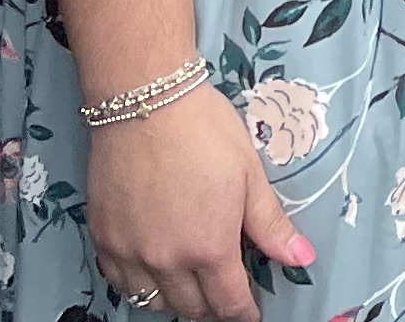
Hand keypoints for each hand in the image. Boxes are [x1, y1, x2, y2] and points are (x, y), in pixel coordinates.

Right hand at [84, 82, 310, 320]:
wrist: (145, 103)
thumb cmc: (206, 132)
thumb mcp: (249, 175)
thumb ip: (271, 225)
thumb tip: (303, 258)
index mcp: (209, 247)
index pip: (228, 302)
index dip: (243, 313)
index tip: (251, 313)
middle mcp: (166, 261)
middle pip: (190, 308)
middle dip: (212, 308)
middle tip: (224, 294)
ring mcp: (129, 253)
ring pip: (152, 301)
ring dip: (175, 300)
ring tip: (190, 283)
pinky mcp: (102, 239)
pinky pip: (119, 282)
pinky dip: (138, 284)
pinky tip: (151, 268)